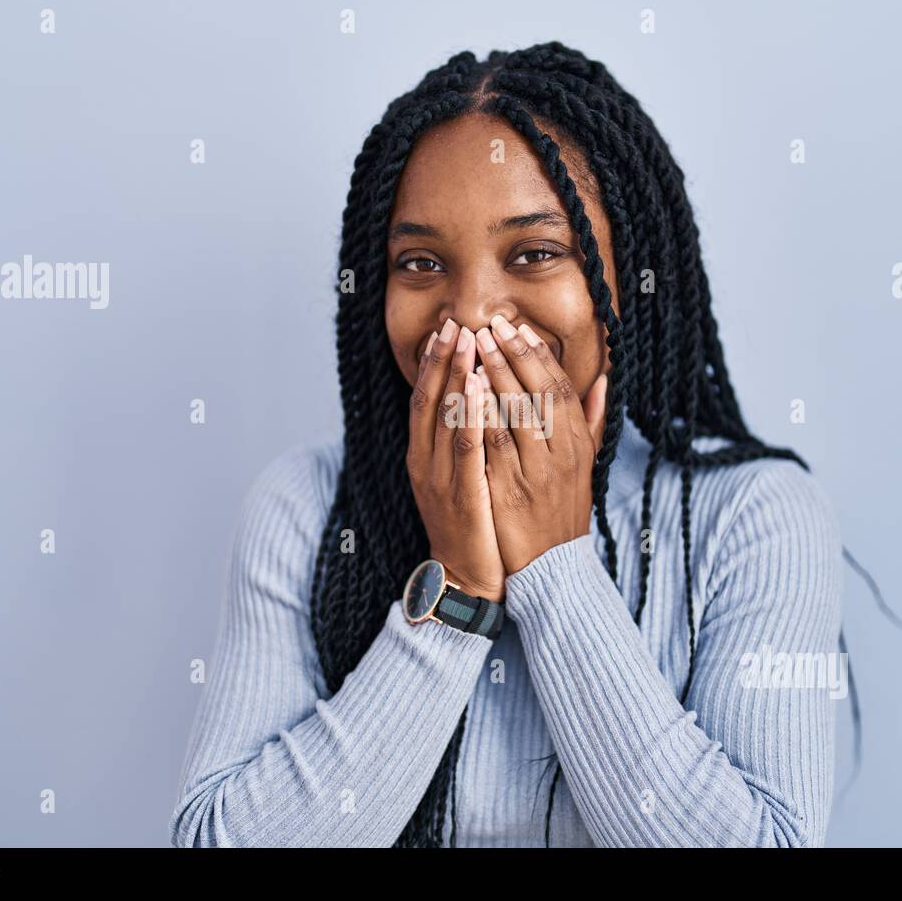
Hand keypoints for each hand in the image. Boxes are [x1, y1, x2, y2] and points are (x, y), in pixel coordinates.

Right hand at [406, 317, 506, 601]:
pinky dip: (469, 415)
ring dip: (454, 377)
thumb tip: (474, 402)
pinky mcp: (462, 494)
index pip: (425, 399)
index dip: (434, 363)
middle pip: (430, 400)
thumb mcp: (462, 476)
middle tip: (454, 323)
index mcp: (424, 456)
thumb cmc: (472, 524)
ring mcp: (441, 478)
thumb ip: (463, 440)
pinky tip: (476, 389)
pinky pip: (466, 448)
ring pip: (445, 418)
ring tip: (466, 342)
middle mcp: (426, 462)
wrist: (467, 577)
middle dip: (442, 359)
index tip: (445, 329)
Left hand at [474, 314, 607, 575]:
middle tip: (492, 324)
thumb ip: (591, 422)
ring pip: (515, 412)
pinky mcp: (508, 490)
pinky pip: (492, 444)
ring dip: (494, 374)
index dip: (540, 356)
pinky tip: (466, 389)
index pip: (561, 388)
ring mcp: (535, 472)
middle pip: (538, 393)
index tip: (520, 328)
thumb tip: (603, 380)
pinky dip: (481, 413)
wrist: (550, 567)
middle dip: (514, 354)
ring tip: (475, 345)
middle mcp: (561, 455)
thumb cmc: (563, 511)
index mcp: (578, 445)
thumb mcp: (586, 466)